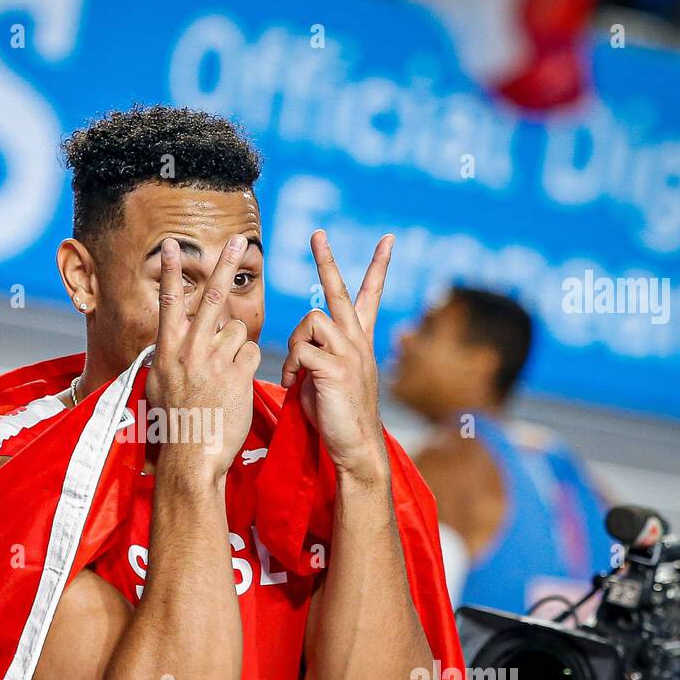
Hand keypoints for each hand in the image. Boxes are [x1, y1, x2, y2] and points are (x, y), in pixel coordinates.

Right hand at [146, 235, 260, 483]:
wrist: (193, 456)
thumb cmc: (175, 423)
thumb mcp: (159, 384)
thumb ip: (168, 356)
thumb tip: (169, 339)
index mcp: (168, 350)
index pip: (170, 302)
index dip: (173, 272)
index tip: (172, 245)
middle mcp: (190, 350)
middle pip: (213, 298)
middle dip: (226, 265)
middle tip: (239, 240)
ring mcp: (215, 362)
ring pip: (240, 330)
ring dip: (238, 345)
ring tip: (226, 373)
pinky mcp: (239, 375)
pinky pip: (253, 353)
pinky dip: (249, 364)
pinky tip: (237, 384)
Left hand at [281, 230, 393, 482]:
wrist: (355, 445)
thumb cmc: (336, 414)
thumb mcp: (325, 376)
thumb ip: (316, 354)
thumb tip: (300, 348)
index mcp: (358, 340)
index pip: (370, 295)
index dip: (378, 266)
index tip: (388, 239)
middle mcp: (357, 340)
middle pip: (339, 290)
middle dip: (327, 260)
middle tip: (317, 233)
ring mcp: (349, 353)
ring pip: (310, 320)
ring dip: (293, 344)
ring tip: (295, 373)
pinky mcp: (335, 368)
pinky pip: (302, 349)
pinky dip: (291, 365)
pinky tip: (294, 383)